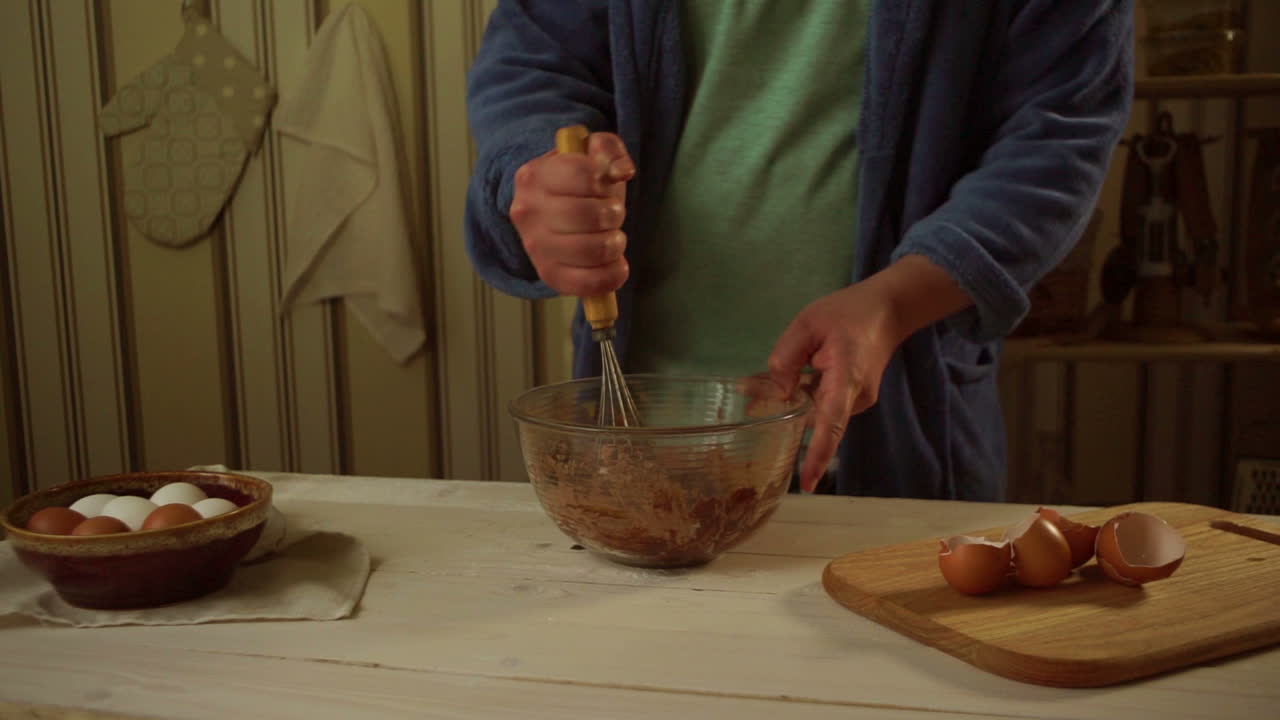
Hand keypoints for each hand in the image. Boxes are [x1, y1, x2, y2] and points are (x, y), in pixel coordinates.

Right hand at [509, 132, 635, 295]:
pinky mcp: (549, 275)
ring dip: (616, 243)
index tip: (603, 185)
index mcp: (535, 175)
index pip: (585, 175)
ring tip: (612, 236)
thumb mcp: (590, 152)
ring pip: (592, 250)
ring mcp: (536, 247)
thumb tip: (621, 171)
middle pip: (591, 216)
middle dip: (614, 213)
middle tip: (611, 213)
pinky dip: (611, 276)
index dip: (605, 181)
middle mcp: (528, 212)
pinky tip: (616, 264)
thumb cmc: (577, 181)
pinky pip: (587, 284)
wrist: (549, 209)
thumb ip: (608, 148)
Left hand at [767, 255, 973, 491]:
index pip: (831, 425)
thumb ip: (787, 357)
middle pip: (815, 421)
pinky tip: (776, 384)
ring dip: (789, 404)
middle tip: (749, 405)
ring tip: (752, 390)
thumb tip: (780, 392)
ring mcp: (856, 399)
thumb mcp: (808, 324)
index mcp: (846, 380)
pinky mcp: (852, 395)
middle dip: (783, 418)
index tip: (807, 484)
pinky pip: (823, 403)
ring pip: (816, 411)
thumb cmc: (850, 312)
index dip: (818, 455)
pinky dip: (801, 396)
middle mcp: (855, 398)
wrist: (890, 309)